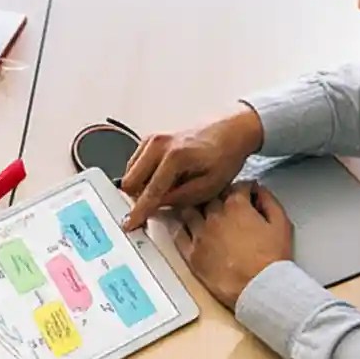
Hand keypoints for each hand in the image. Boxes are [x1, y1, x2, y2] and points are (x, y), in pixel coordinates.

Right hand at [120, 107, 263, 231]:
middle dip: (138, 198)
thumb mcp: (209, 187)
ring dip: (140, 187)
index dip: (139, 212)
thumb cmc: (224, 157)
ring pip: (129, 173)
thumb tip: (158, 206)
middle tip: (155, 205)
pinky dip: (142, 176)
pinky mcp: (150, 140)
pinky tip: (160, 180)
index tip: (130, 224)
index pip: (150, 192)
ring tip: (163, 190)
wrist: (230, 134)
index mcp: (175, 157)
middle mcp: (159, 145)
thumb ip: (180, 198)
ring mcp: (152, 140)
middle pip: (130, 182)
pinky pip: (134, 164)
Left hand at [173, 181, 292, 309]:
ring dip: (197, 208)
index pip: (236, 186)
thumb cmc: (272, 259)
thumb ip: (269, 200)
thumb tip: (259, 190)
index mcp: (236, 206)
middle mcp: (213, 216)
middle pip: (210, 196)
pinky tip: (188, 228)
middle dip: (219, 197)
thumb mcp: (281, 223)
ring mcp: (199, 235)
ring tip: (204, 214)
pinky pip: (179, 233)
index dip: (244, 188)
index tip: (246, 193)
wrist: (258, 287)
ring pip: (189, 211)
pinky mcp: (191, 254)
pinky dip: (182, 227)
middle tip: (226, 205)